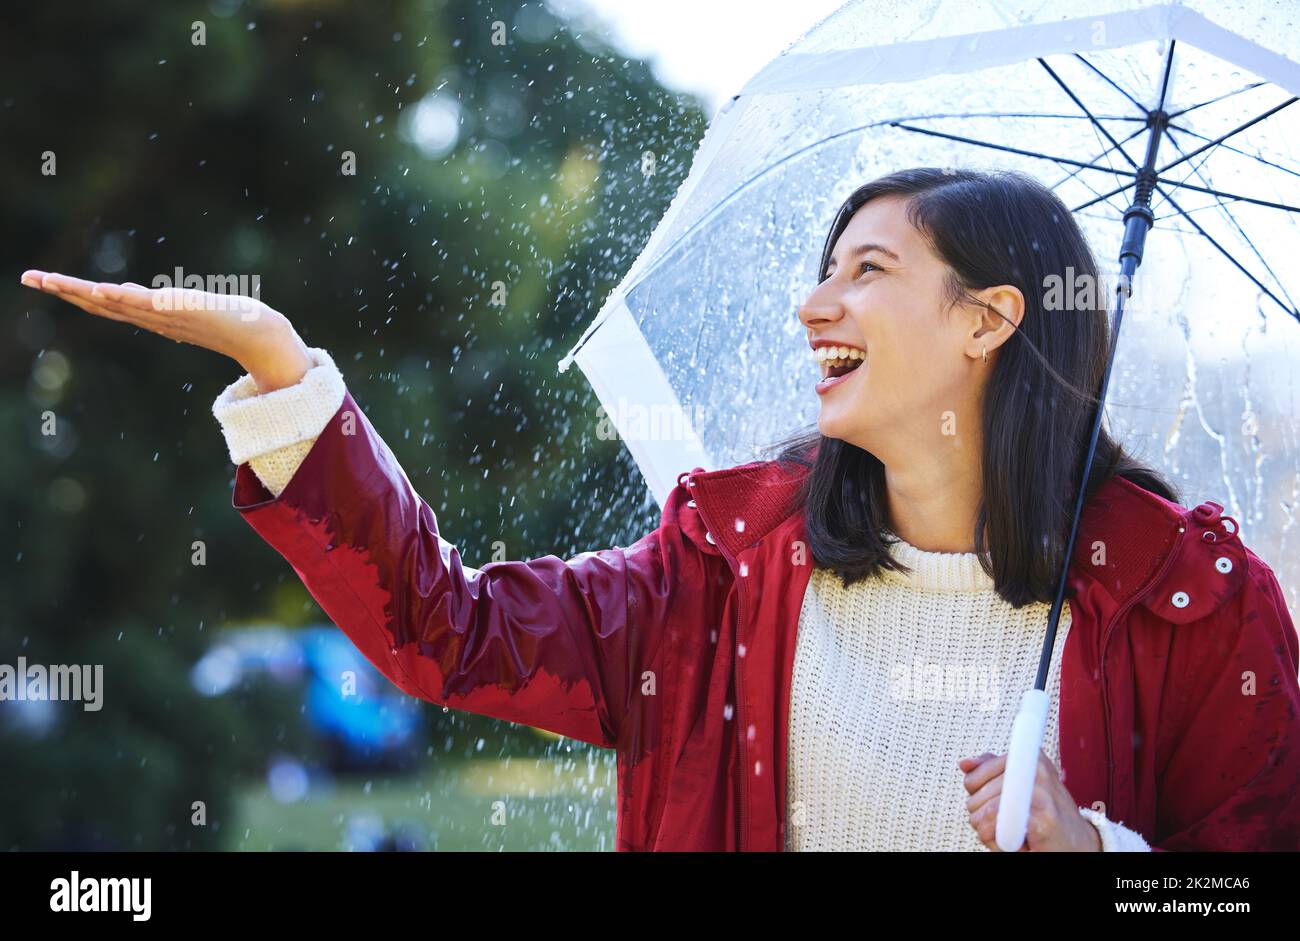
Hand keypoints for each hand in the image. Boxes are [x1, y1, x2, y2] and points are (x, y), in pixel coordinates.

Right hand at [19, 270, 313, 391]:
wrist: (263, 336)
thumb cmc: (233, 323)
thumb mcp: (191, 310)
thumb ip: (165, 306)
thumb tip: (141, 296)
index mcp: (153, 317)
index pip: (105, 304)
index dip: (73, 293)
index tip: (42, 280)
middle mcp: (154, 318)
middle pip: (100, 304)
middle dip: (63, 290)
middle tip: (28, 277)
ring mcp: (167, 316)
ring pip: (118, 303)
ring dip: (83, 292)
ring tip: (51, 280)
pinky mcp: (187, 311)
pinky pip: (149, 304)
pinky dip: (125, 298)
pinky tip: (103, 288)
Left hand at [959, 750, 1101, 851]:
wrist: (1077, 845)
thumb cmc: (1045, 819)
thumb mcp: (1015, 790)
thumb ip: (989, 772)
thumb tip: (965, 763)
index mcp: (1029, 758)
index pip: (980, 769)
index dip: (975, 787)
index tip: (986, 800)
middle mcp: (1036, 769)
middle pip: (977, 791)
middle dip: (980, 814)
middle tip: (1003, 824)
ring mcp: (1042, 791)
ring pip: (986, 809)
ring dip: (990, 829)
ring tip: (1011, 832)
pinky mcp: (1044, 816)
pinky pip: (1001, 824)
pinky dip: (999, 839)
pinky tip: (1015, 841)